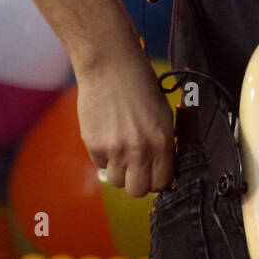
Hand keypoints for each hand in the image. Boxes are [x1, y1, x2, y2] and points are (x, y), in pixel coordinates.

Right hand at [75, 49, 176, 197]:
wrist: (112, 68)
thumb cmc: (140, 87)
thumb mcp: (163, 115)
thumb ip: (162, 144)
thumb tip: (161, 168)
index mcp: (162, 142)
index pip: (162, 182)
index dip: (158, 180)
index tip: (154, 173)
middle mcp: (140, 150)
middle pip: (138, 191)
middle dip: (138, 182)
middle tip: (136, 168)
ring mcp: (116, 150)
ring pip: (117, 182)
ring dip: (119, 171)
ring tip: (120, 149)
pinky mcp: (95, 146)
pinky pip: (100, 165)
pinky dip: (103, 157)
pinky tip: (108, 135)